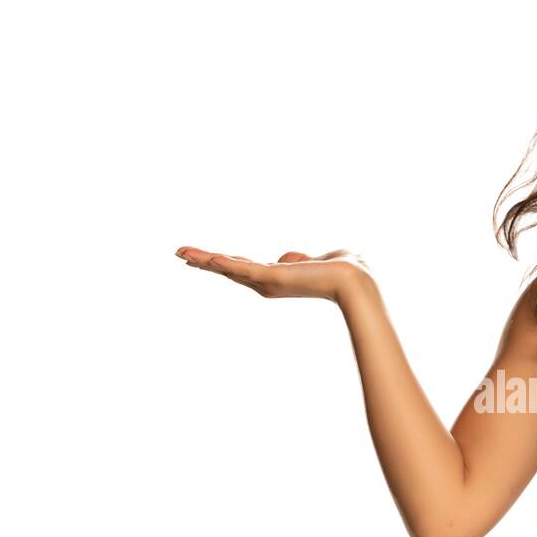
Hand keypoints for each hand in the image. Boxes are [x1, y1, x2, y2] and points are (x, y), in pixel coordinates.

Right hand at [174, 246, 371, 302]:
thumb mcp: (316, 260)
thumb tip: (289, 259)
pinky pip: (242, 268)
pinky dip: (223, 262)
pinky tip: (206, 257)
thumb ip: (299, 260)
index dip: (223, 262)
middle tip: (180, 254)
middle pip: (229, 269)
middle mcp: (269, 283)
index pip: (243, 268)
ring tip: (181, 253)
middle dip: (204, 261)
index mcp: (278, 279)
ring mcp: (269, 281)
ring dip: (205, 260)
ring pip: (230, 268)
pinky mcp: (272, 276)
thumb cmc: (345, 271)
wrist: (356, 281)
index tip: (203, 257)